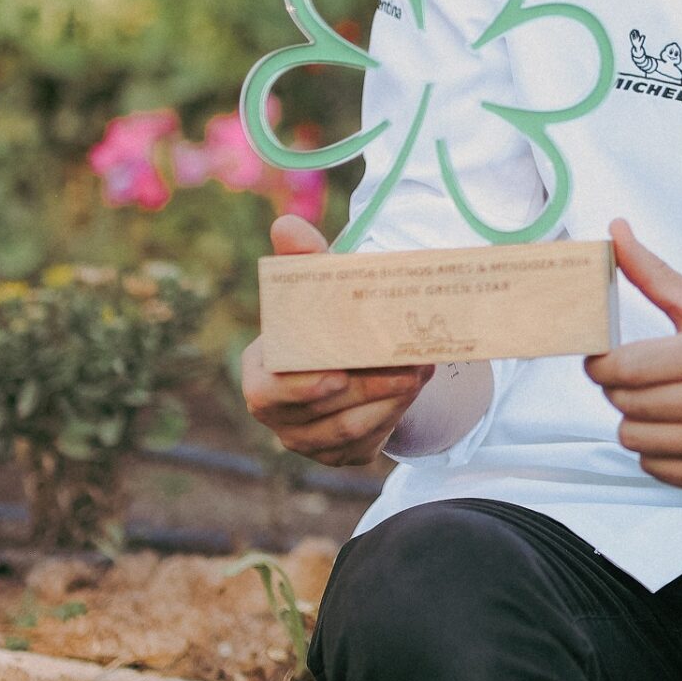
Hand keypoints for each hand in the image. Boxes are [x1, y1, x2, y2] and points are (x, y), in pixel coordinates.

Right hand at [240, 214, 432, 467]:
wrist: (355, 354)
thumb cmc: (327, 315)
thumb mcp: (318, 284)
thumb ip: (304, 257)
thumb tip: (286, 225)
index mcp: (260, 372)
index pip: (267, 392)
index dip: (301, 387)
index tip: (338, 373)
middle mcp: (276, 413)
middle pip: (322, 412)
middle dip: (368, 388)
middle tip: (412, 364)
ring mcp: (304, 439)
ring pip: (349, 430)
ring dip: (389, 401)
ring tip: (421, 371)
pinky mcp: (337, 454)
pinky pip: (366, 444)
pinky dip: (392, 417)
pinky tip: (412, 391)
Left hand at [583, 218, 681, 489]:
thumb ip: (654, 274)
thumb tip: (616, 232)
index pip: (622, 367)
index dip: (601, 364)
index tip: (605, 358)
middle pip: (623, 403)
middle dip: (620, 388)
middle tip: (640, 377)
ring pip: (632, 439)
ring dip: (636, 421)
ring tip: (660, 404)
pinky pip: (653, 467)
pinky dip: (655, 450)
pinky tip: (676, 429)